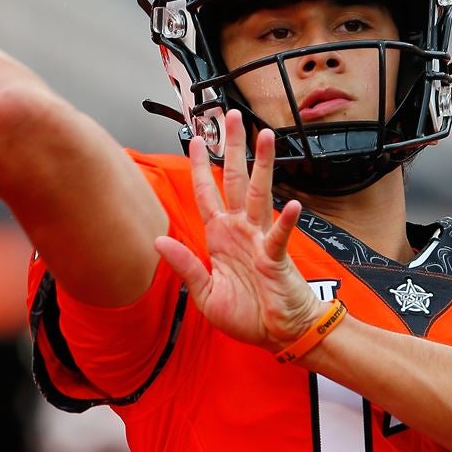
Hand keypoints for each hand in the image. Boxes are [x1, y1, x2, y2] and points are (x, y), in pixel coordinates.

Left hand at [154, 109, 327, 352]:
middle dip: (232, 148)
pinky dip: (286, 221)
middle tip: (232, 116)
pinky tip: (293, 204)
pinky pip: (280, 235)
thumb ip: (184, 266)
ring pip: (260, 194)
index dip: (199, 166)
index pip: (206, 193)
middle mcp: (240, 230)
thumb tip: (158, 241)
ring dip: (263, 165)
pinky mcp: (276, 257)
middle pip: (234, 180)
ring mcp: (260, 239)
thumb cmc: (247, 315)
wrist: (279, 336)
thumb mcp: (205, 293)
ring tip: (267, 136)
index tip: (194, 139)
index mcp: (220, 236)